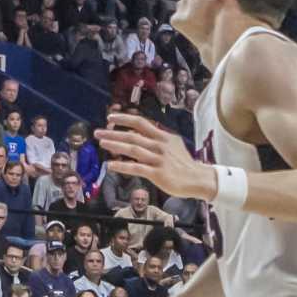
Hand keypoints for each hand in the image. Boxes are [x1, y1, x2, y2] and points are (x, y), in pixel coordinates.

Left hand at [96, 114, 212, 199]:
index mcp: (163, 137)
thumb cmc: (183, 163)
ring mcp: (159, 159)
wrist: (198, 179)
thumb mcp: (173, 144)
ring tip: (102, 143)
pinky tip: (110, 165)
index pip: (141, 123)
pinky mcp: (158, 174)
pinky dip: (122, 166)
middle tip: (98, 132)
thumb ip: (158, 138)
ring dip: (115, 146)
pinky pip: (136, 168)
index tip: (110, 117)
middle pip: (133, 136)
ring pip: (133, 149)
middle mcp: (160, 146)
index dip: (124, 119)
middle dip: (113, 133)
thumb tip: (141, 132)